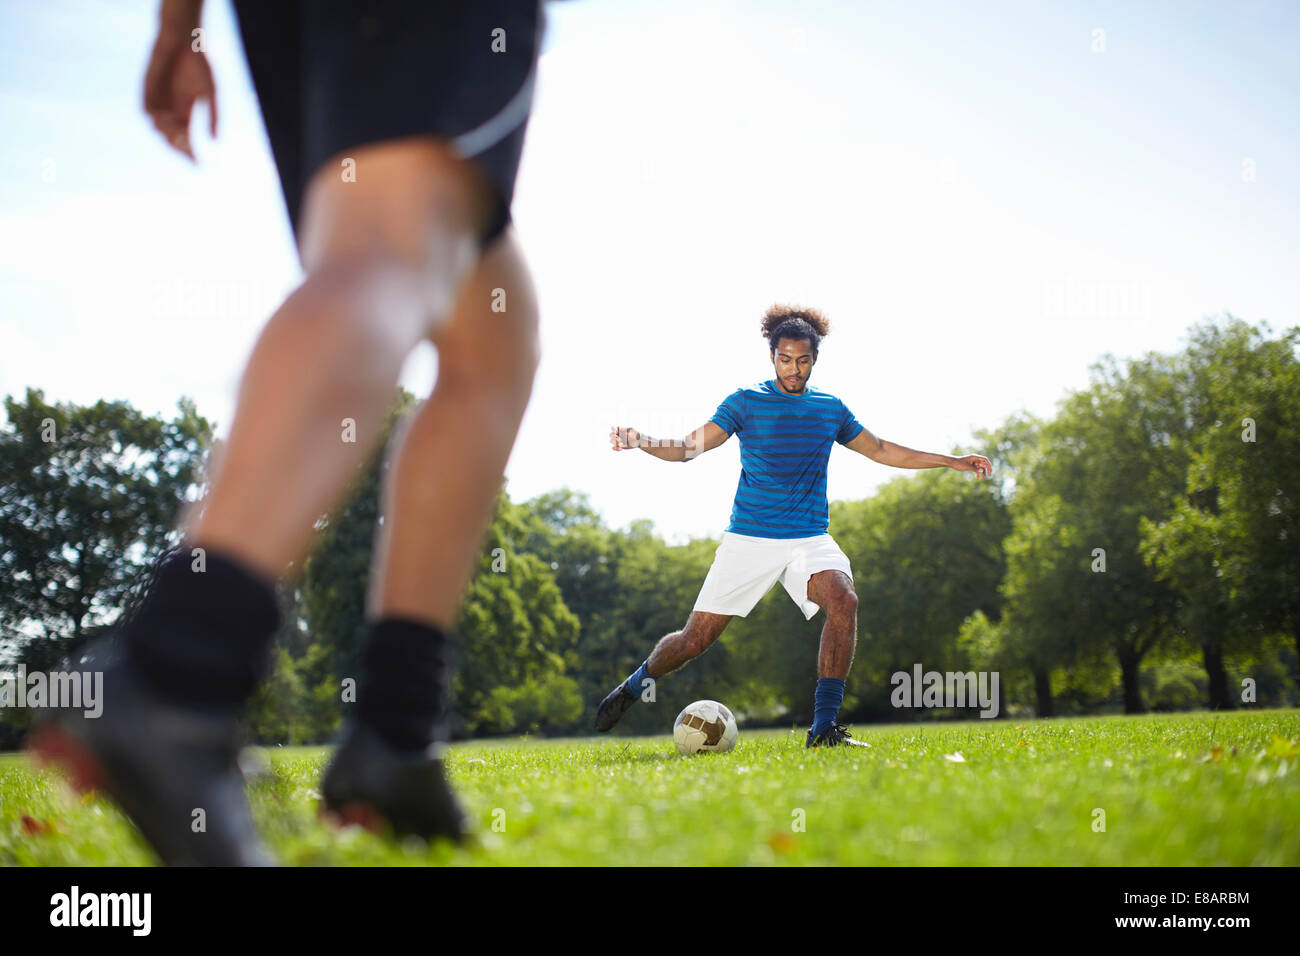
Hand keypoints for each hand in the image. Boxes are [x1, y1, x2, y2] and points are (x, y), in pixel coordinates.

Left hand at [143, 22, 216, 160]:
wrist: (184, 39)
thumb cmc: (200, 65)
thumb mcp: (211, 94)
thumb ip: (213, 117)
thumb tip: (214, 141)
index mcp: (185, 113)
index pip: (186, 139)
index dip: (191, 153)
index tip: (199, 165)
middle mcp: (169, 109)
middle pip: (170, 138)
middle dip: (179, 146)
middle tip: (188, 148)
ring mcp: (158, 100)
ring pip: (158, 127)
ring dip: (169, 132)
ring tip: (180, 131)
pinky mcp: (147, 89)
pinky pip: (147, 111)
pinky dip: (156, 119)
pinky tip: (168, 118)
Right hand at [610, 426, 641, 450]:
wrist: (640, 441)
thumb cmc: (636, 434)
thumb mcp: (632, 430)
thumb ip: (625, 429)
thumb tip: (619, 428)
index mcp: (620, 430)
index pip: (613, 428)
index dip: (613, 429)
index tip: (617, 432)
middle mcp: (618, 435)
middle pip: (611, 434)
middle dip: (613, 437)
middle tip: (619, 439)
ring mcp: (618, 441)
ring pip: (611, 441)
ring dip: (614, 442)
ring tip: (621, 444)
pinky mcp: (620, 446)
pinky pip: (614, 448)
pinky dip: (616, 448)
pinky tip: (621, 448)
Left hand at [951, 454, 992, 478]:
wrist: (952, 463)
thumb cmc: (959, 463)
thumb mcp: (967, 467)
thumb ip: (975, 469)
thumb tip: (982, 471)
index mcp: (975, 457)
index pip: (985, 459)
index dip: (989, 464)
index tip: (990, 470)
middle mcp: (975, 459)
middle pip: (983, 464)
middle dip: (986, 470)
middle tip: (989, 475)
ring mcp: (973, 462)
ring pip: (980, 467)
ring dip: (982, 472)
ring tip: (983, 478)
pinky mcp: (971, 465)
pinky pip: (976, 469)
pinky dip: (977, 473)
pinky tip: (977, 478)